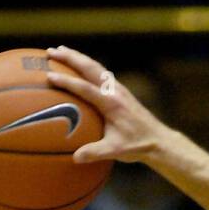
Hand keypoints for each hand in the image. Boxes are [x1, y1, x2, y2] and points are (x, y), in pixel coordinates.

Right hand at [44, 45, 164, 164]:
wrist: (159, 140)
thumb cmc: (137, 146)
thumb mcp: (116, 151)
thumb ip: (95, 153)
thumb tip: (75, 158)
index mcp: (111, 104)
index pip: (85, 89)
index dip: (67, 82)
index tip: (49, 76)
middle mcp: (114, 91)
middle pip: (89, 67)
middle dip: (69, 57)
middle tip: (50, 51)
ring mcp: (117, 88)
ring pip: (95, 66)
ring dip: (77, 57)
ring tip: (60, 51)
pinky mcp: (120, 90)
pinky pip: (100, 72)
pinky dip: (86, 65)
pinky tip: (78, 66)